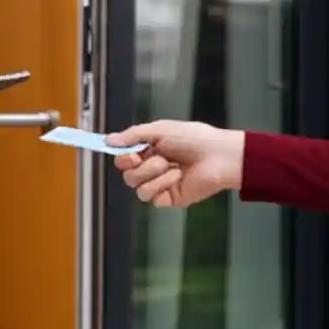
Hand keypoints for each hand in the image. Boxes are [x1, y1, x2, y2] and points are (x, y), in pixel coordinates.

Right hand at [105, 120, 245, 207]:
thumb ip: (132, 135)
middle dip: (140, 165)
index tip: (129, 153)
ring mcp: (161, 185)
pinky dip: (162, 184)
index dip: (122, 157)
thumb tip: (109, 139)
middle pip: (127, 175)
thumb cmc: (196, 139)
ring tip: (171, 165)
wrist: (219, 156)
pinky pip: (150, 197)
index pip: (123, 159)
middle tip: (155, 156)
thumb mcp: (160, 129)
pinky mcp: (168, 199)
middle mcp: (153, 169)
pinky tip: (177, 176)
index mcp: (149, 151)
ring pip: (136, 187)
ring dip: (152, 173)